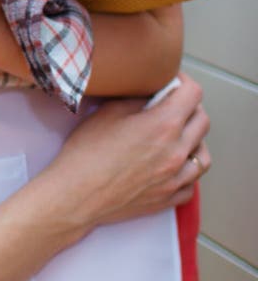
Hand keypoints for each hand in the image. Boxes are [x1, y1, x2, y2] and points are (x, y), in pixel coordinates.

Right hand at [50, 72, 210, 230]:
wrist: (77, 193)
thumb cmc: (87, 152)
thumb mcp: (108, 112)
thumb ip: (138, 99)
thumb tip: (153, 93)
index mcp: (163, 125)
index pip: (193, 94)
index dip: (184, 82)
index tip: (173, 81)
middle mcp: (176, 152)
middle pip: (203, 121)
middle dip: (190, 107)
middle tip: (171, 104)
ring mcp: (176, 178)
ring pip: (204, 155)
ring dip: (194, 140)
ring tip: (176, 137)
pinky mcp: (168, 198)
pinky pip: (192, 183)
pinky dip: (187, 171)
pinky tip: (171, 165)